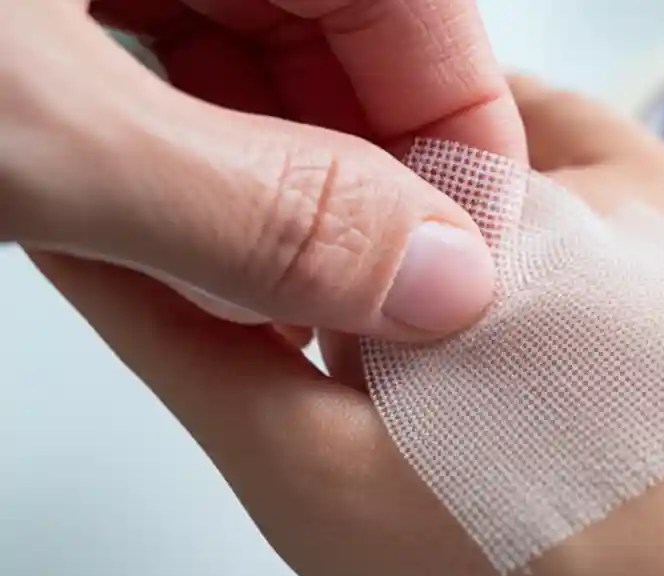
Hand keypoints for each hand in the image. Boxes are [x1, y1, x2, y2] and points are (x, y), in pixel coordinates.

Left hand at [1, 0, 523, 339]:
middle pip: (351, 49)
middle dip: (363, 186)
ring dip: (277, 200)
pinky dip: (194, 180)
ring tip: (260, 302)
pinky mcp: (65, 18)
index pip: (421, 11)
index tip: (468, 264)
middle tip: (365, 305)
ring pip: (263, 78)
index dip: (464, 139)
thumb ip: (252, 210)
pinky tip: (179, 256)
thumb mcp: (42, 134)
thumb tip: (433, 280)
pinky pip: (176, 90)